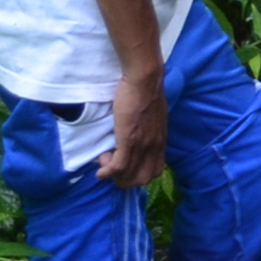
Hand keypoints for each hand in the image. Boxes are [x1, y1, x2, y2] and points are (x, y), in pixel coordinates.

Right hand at [99, 72, 167, 186]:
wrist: (144, 80)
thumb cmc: (147, 93)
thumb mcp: (154, 117)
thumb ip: (149, 130)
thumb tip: (139, 135)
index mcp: (160, 141)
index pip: (155, 172)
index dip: (138, 174)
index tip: (126, 164)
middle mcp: (154, 147)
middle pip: (143, 179)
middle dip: (125, 179)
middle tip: (113, 166)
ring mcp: (143, 145)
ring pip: (129, 176)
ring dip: (113, 175)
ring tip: (105, 161)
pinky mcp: (129, 140)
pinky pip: (118, 167)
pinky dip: (107, 172)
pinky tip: (100, 169)